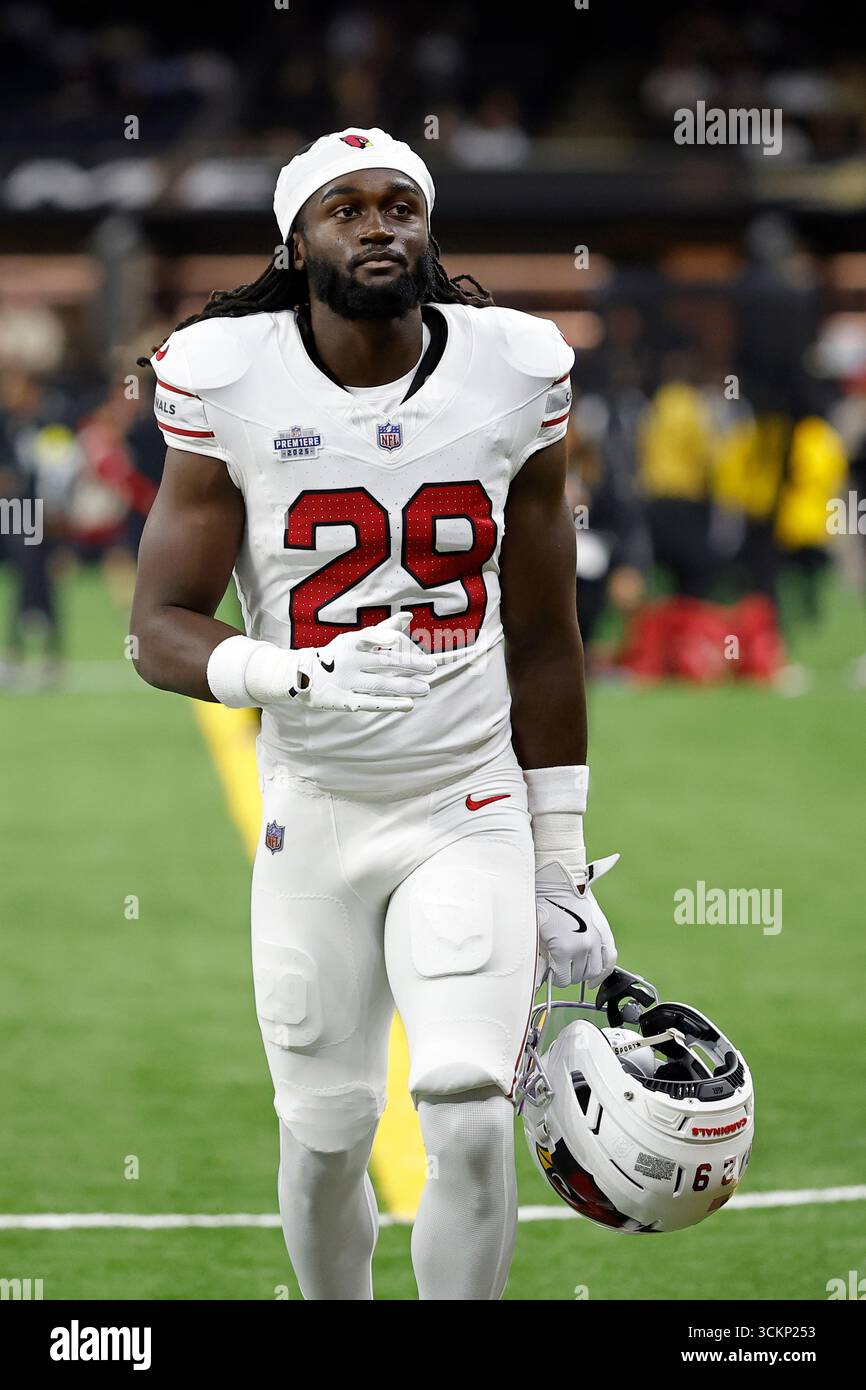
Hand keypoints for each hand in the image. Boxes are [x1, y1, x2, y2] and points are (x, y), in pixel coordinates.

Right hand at [296, 612, 436, 712]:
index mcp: (352, 641)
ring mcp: (345, 681)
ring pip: (380, 684)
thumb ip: (383, 630)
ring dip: (405, 686)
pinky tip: (409, 704)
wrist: (301, 675)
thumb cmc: (338, 654)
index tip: (410, 647)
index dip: (396, 642)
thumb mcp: (356, 639)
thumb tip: (409, 616)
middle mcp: (348, 660)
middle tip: (432, 668)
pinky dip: (390, 704)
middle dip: (411, 665)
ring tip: (426, 689)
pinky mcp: (343, 701)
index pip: (378, 639)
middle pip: (384, 662)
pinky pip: (370, 702)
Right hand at [534, 853, 618, 988]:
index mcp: (602, 932)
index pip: (608, 962)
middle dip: (578, 975)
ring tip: (555, 970)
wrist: (555, 883)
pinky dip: (555, 978)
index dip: (600, 976)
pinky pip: (561, 975)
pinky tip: (549, 972)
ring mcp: (580, 946)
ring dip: (566, 976)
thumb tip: (572, 959)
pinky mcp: (563, 949)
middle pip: (592, 972)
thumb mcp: (584, 915)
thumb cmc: (565, 894)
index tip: (591, 982)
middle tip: (566, 971)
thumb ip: (583, 937)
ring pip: (576, 976)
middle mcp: (595, 941)